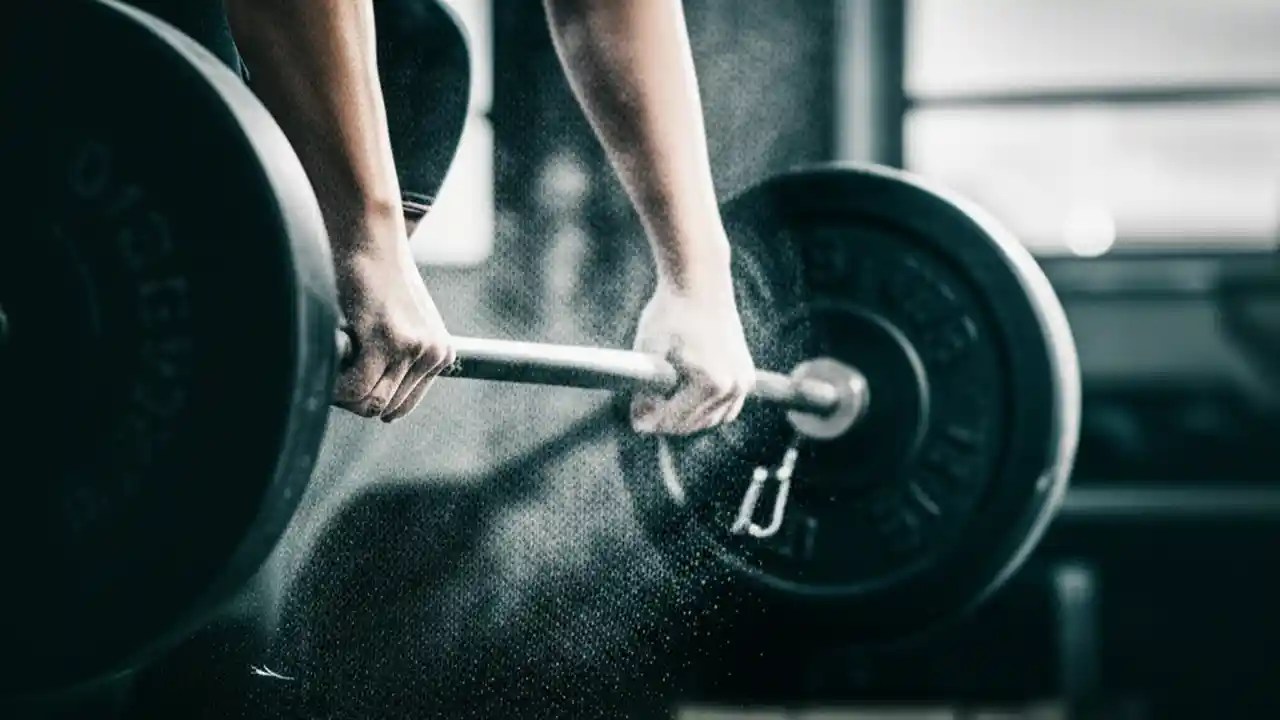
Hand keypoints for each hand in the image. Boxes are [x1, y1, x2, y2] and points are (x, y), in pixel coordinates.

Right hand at [332, 213, 454, 421]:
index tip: (348, 378)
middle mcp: (433, 353)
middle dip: (353, 396)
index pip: (400, 404)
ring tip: (334, 357)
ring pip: (368, 403)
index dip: (367, 397)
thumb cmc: (372, 275)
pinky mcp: (389, 340)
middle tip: (335, 368)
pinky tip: (332, 350)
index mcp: (439, 352)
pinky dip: (334, 381)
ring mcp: (414, 348)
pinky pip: (354, 389)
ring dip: (341, 390)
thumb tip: (369, 400)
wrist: (368, 235)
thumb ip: (394, 355)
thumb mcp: (397, 319)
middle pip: (384, 408)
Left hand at [630, 272, 755, 434]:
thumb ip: (645, 391)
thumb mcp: (650, 352)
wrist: (700, 283)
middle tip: (646, 411)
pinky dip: (709, 410)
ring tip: (664, 404)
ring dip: (689, 419)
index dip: (651, 422)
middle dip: (668, 421)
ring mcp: (744, 382)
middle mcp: (733, 387)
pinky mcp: (747, 376)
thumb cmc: (671, 313)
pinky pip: (728, 408)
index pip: (674, 420)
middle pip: (693, 424)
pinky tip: (688, 400)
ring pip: (712, 420)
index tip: (635, 420)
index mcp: (710, 383)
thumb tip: (640, 424)